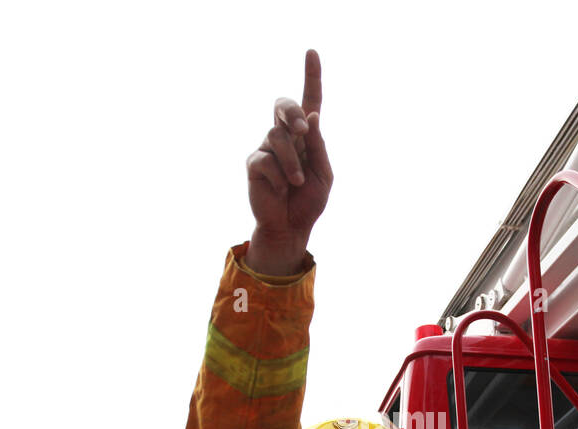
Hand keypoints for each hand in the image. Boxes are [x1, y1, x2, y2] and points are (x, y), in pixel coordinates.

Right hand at [244, 49, 332, 274]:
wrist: (291, 227)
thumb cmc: (308, 201)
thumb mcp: (324, 174)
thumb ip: (318, 147)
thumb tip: (311, 117)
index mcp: (306, 137)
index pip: (309, 101)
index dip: (311, 77)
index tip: (312, 52)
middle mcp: (285, 136)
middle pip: (284, 106)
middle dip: (292, 111)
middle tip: (303, 128)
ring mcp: (267, 148)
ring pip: (277, 137)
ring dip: (292, 162)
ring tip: (296, 183)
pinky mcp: (254, 163)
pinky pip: (266, 160)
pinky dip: (280, 176)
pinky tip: (282, 189)